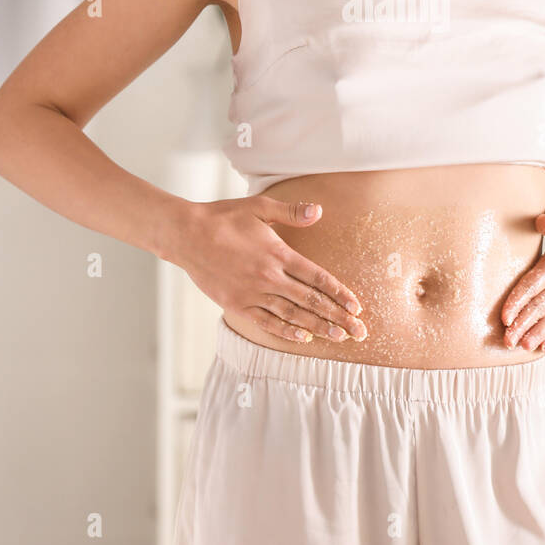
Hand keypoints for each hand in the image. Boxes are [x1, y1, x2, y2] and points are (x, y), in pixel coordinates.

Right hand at [173, 195, 367, 343]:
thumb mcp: (259, 207)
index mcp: (278, 253)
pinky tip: (303, 338)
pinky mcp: (236, 305)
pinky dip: (286, 331)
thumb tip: (318, 211)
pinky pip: (266, 322)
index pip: (317, 278)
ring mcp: (252, 293)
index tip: (357, 306)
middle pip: (310, 301)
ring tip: (338, 337)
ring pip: (292, 315)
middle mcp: (269, 277)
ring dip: (318, 327)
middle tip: (359, 332)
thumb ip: (291, 212)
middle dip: (338, 317)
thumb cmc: (223, 217)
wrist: (186, 235)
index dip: (340, 293)